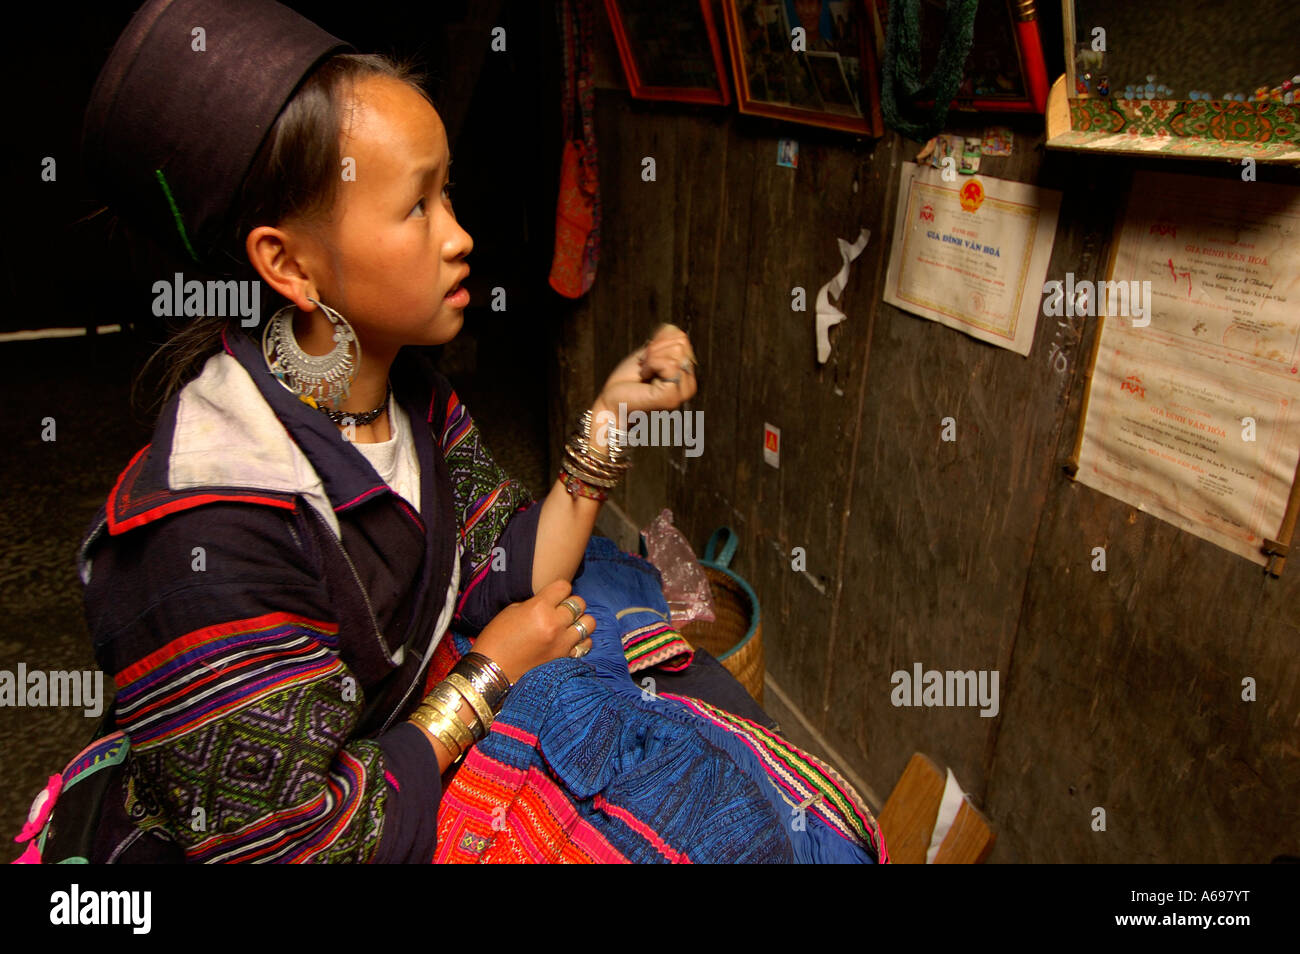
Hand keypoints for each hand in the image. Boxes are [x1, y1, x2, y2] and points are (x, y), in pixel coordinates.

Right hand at [472, 579, 595, 683]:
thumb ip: (534, 604)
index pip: (564, 587)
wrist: (492, 672)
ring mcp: (562, 642)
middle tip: (561, 610)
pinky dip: (581, 641)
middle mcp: (554, 623)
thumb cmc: (496, 640)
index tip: (554, 595)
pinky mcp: (564, 659)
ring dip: (580, 621)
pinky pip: (585, 644)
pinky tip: (569, 641)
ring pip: (589, 623)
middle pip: (579, 603)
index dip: (559, 590)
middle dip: (571, 603)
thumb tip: (549, 604)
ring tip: (568, 625)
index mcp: (539, 608)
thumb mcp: (511, 612)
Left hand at [595, 323, 697, 417]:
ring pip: (676, 351)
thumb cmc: (627, 382)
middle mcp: (689, 384)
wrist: (611, 403)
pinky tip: (645, 378)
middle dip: (656, 350)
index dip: (659, 342)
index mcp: (686, 374)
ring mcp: (683, 391)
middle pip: (681, 342)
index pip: (682, 338)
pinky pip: (668, 364)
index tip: (647, 359)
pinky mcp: (673, 395)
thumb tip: (673, 329)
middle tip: (644, 367)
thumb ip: (665, 342)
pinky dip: (651, 365)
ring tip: (644, 374)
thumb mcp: (648, 354)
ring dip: (652, 359)